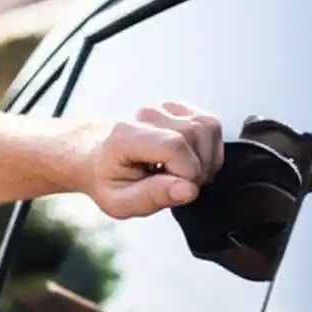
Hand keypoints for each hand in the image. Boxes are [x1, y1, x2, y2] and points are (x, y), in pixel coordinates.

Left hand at [79, 102, 223, 218]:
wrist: (101, 162)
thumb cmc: (110, 183)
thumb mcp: (120, 202)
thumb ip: (151, 197)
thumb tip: (188, 190)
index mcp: (125, 137)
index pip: (174, 146)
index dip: (188, 173)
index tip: (178, 190)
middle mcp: (145, 116)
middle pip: (194, 134)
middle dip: (198, 169)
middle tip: (179, 187)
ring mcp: (164, 109)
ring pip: (207, 127)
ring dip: (207, 159)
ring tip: (184, 176)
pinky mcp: (181, 109)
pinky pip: (210, 125)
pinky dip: (210, 149)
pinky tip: (191, 163)